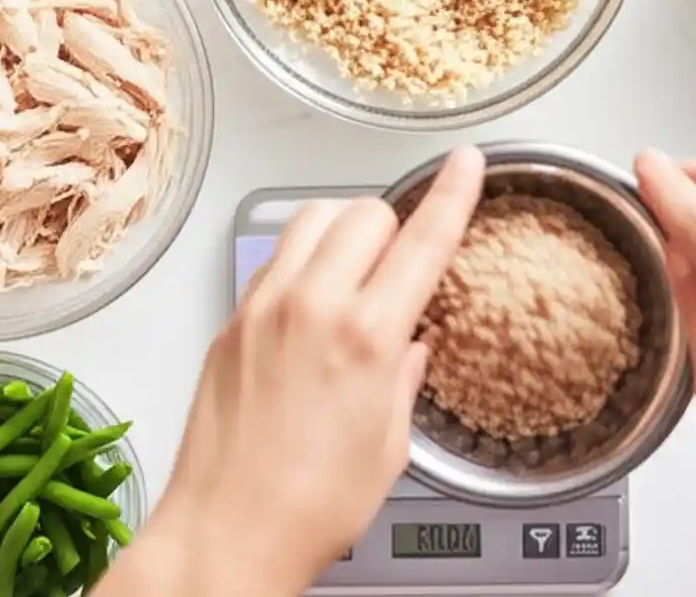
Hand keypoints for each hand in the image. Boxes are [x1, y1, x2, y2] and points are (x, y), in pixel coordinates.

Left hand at [95, 146, 484, 596]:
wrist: (225, 533)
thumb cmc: (307, 506)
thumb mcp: (388, 446)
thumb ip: (402, 380)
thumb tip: (410, 347)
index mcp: (365, 338)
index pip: (422, 240)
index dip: (454, 194)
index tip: (469, 162)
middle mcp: (309, 308)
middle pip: (364, 212)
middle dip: (395, 224)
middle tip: (403, 262)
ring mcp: (262, 309)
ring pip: (310, 218)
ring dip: (343, 229)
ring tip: (355, 269)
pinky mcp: (230, 322)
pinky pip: (273, 260)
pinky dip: (301, 262)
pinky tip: (310, 305)